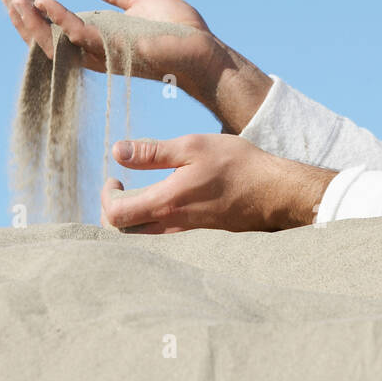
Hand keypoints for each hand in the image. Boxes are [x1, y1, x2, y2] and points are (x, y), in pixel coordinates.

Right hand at [1, 0, 272, 131]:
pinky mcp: (118, 51)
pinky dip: (61, 19)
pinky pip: (82, 37)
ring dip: (33, 21)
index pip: (55, 32)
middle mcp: (95, 53)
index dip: (34, 16)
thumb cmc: (179, 33)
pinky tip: (46, 1)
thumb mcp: (142, 2)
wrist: (205, 51)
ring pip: (57, 43)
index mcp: (97, 41)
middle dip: (24, 20)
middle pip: (48, 42)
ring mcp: (105, 55)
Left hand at [101, 134, 337, 232]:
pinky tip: (164, 194)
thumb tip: (117, 152)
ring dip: (132, 214)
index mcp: (167, 202)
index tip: (116, 177)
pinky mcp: (198, 230)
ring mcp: (186, 231)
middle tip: (121, 184)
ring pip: (142, 233)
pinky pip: (162, 231)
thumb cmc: (236, 165)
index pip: (115, 215)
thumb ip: (153, 152)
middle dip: (114, 208)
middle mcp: (172, 224)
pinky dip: (150, 216)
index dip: (106, 196)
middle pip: (124, 231)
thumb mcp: (193, 147)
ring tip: (138, 188)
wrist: (275, 191)